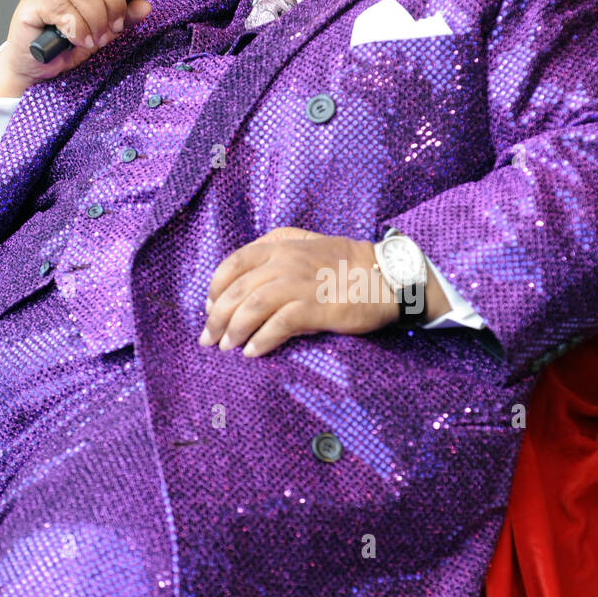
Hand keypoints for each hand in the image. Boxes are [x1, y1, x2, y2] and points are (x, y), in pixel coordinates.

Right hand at [0, 0, 152, 97]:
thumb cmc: (69, 39)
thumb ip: (125, 16)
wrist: (36, 60)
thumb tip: (145, 6)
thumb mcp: (105, 27)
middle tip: (114, 28)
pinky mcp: (31, 0)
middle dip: (115, 4)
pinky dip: (78, 29)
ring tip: (97, 38)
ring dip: (97, 20)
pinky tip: (80, 40)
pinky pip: (62, 10)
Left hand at [200, 227, 401, 357]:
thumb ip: (278, 251)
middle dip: (216, 317)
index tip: (210, 309)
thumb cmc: (347, 264)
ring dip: (234, 330)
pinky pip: (278, 325)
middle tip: (209, 339)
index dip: (215, 289)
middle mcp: (285, 261)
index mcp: (280, 245)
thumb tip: (247, 281)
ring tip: (228, 348)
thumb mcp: (308, 244)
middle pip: (236, 290)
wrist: (387, 276)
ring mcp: (300, 283)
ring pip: (251, 307)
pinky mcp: (316, 307)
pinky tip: (254, 352)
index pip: (232, 265)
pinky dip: (261, 340)